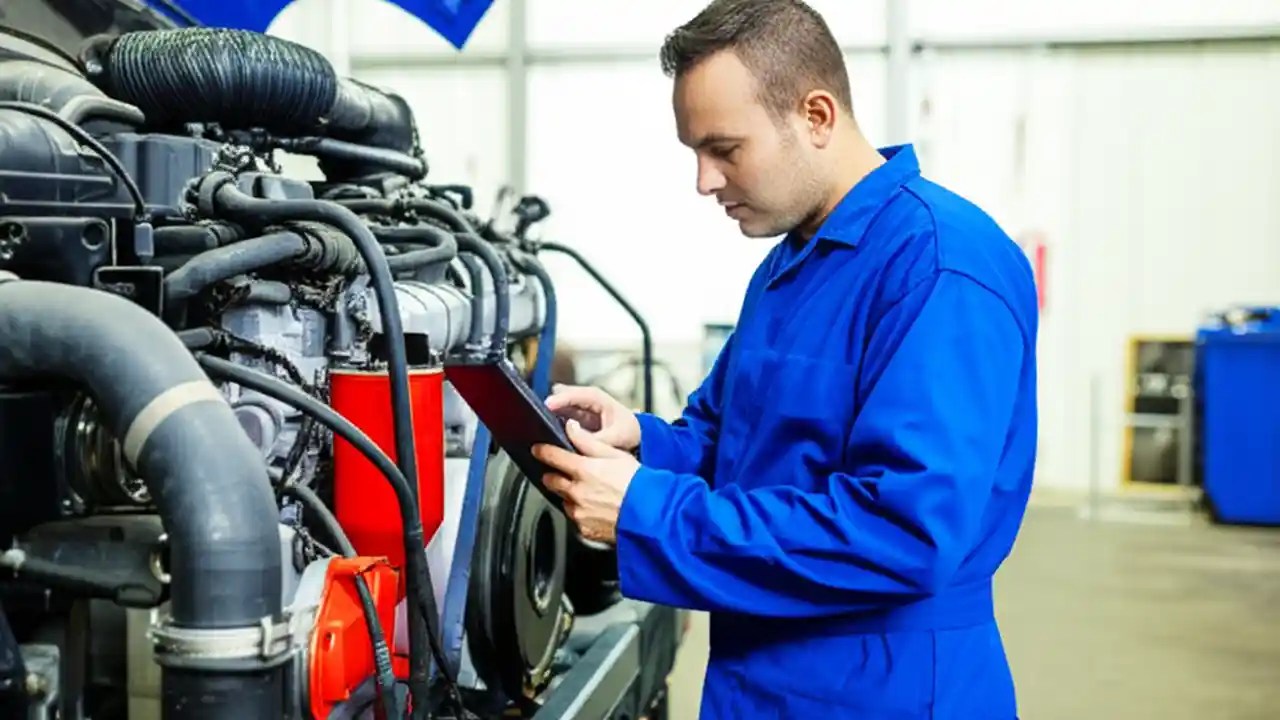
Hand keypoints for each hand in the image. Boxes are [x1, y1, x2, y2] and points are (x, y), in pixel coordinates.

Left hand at [533, 419, 640, 544]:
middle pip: (551, 481)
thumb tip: (571, 429)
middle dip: (553, 475)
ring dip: (568, 495)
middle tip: (560, 472)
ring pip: (563, 500)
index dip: (542, 451)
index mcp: (583, 471)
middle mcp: (577, 492)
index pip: (552, 457)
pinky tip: (595, 507)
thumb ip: (588, 441)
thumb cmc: (639, 484)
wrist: (652, 515)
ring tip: (587, 492)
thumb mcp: (615, 455)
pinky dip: (580, 512)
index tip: (538, 449)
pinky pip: (575, 518)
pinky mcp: (584, 529)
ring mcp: (579, 513)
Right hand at [545, 384, 641, 451]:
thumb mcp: (618, 436)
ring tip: (538, 423)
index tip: (547, 405)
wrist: (634, 435)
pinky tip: (545, 430)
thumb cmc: (628, 431)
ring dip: (549, 413)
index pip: (574, 395)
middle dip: (550, 405)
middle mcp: (584, 399)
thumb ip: (601, 439)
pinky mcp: (574, 417)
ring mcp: (578, 407)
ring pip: (558, 405)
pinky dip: (552, 420)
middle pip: (562, 396)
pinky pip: (559, 415)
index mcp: (596, 398)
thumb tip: (581, 441)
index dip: (560, 399)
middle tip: (537, 416)